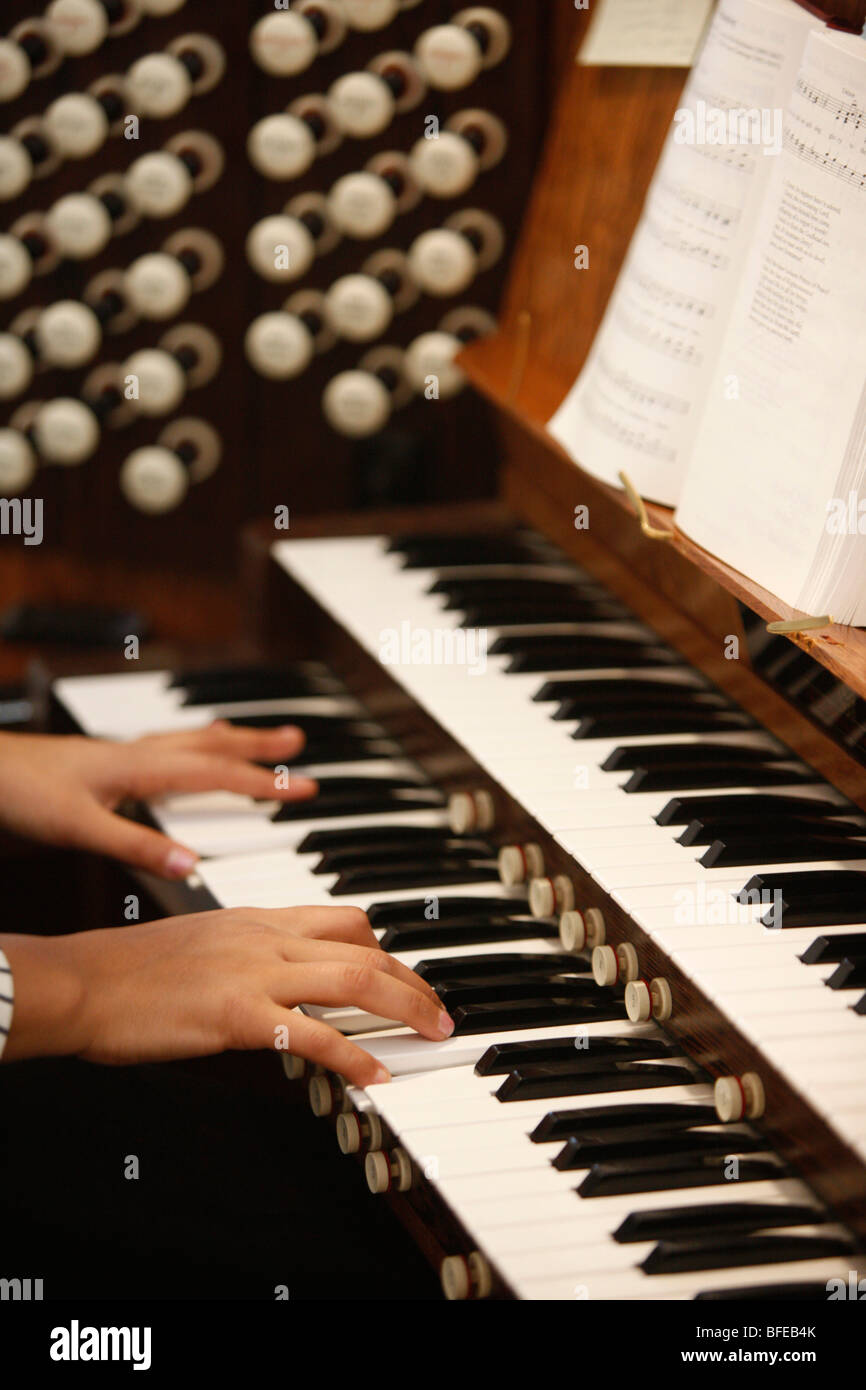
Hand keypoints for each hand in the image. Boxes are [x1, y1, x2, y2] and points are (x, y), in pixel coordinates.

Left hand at [0, 724, 316, 878]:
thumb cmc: (17, 792)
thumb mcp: (77, 826)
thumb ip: (134, 845)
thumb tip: (190, 864)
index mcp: (137, 766)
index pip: (214, 774)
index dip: (261, 783)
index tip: (303, 789)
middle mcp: (133, 754)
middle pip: (208, 746)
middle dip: (255, 746)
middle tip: (295, 741)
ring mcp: (116, 757)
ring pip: (185, 743)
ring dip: (223, 741)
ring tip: (250, 739)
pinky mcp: (99, 765)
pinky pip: (157, 751)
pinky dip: (182, 749)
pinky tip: (176, 759)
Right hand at [0, 906, 453, 1084]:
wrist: (85, 980)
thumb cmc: (132, 970)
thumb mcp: (204, 943)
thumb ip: (249, 953)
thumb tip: (283, 982)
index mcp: (258, 918)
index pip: (347, 922)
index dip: (390, 951)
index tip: (410, 977)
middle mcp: (266, 937)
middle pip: (365, 949)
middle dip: (415, 981)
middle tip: (440, 1012)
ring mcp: (255, 973)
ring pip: (355, 980)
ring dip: (406, 1008)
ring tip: (433, 1035)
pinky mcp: (238, 1014)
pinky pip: (313, 1035)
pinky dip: (353, 1055)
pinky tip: (374, 1076)